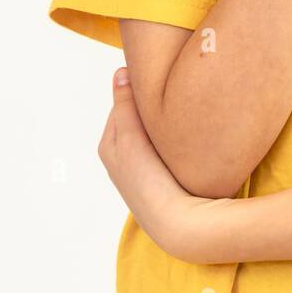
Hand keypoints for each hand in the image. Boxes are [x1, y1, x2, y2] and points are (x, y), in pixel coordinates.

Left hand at [97, 67, 232, 261]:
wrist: (175, 221)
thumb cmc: (147, 180)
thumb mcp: (130, 137)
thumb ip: (125, 104)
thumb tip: (119, 71)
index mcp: (108, 144)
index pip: (122, 102)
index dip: (138, 89)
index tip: (157, 74)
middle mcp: (121, 155)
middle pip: (136, 116)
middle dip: (149, 103)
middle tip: (171, 88)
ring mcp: (142, 165)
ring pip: (151, 129)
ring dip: (162, 119)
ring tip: (179, 107)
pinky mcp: (160, 173)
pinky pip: (164, 143)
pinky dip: (171, 134)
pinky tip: (183, 132)